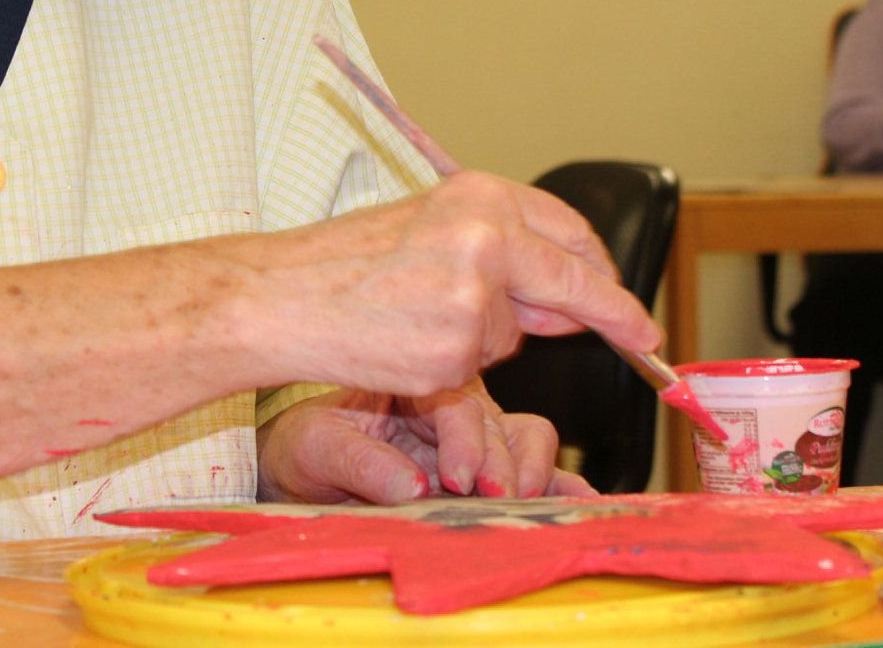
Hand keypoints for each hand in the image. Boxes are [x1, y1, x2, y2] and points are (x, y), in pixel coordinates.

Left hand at [257, 382, 595, 504]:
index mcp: (417, 379)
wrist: (305, 464)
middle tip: (494, 495)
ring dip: (535, 471)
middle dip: (506, 460)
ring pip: (530, 437)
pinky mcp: (489, 468)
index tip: (457, 478)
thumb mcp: (316, 445)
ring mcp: (477, 433)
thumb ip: (360, 460)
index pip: (458, 402)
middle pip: (504, 418)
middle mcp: (456, 400)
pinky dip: (560, 485)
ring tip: (522, 503)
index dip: (466, 440)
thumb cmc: (310, 444)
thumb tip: (410, 486)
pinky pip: (536, 469)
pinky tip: (577, 501)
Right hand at [258, 171, 661, 398]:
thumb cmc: (345, 262)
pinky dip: (448, 367)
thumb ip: (498, 249)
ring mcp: (474, 295)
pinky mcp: (456, 349)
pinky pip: (476, 369)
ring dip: (481, 338)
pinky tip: (403, 345)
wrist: (282, 298)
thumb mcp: (428, 227)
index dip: (604, 273)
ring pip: (514, 334)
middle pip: (572, 283)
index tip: (633, 306)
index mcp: (479, 195)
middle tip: (643, 340)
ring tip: (413, 318)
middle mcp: (486, 236)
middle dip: (612, 316)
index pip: (570, 234)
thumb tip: (567, 301)